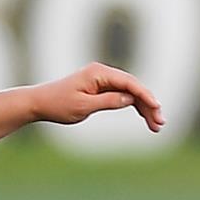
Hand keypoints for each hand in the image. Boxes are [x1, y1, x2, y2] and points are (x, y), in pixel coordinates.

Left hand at [31, 62, 163, 131]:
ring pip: (131, 93)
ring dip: (144, 108)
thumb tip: (130, 99)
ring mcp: (103, 80)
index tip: (157, 108)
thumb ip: (108, 101)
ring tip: (156, 125)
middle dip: (149, 105)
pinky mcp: (101, 88)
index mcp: (98, 73)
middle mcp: (103, 73)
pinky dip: (134, 106)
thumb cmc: (58, 104)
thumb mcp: (83, 106)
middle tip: (160, 122)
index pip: (129, 83)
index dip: (145, 95)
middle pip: (134, 88)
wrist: (39, 103)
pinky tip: (145, 117)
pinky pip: (123, 95)